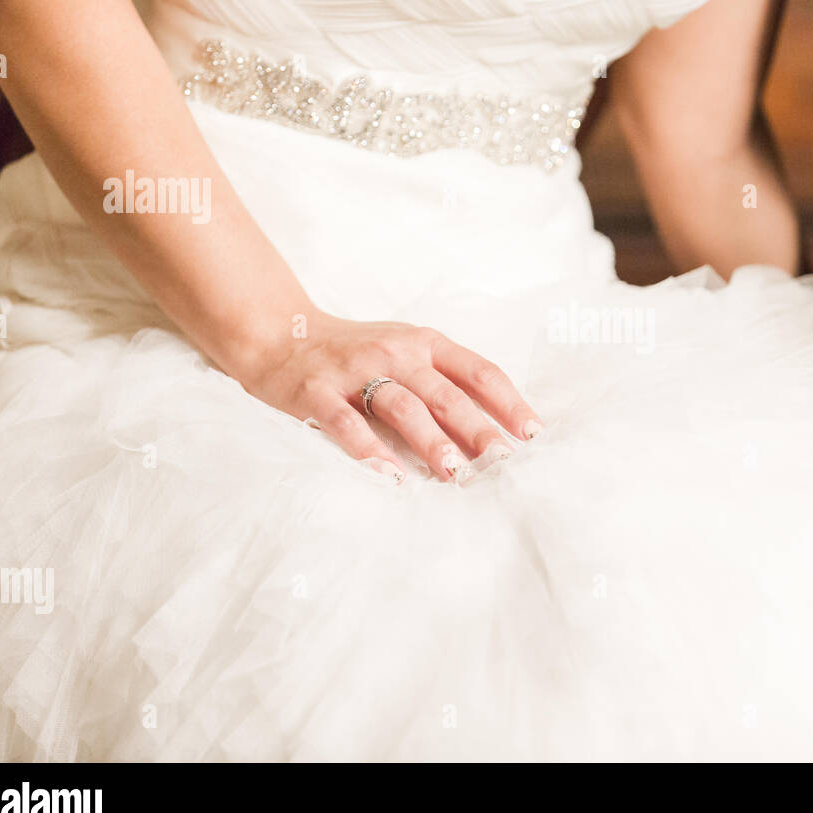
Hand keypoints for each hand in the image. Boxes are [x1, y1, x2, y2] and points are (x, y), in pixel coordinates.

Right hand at [239, 311, 541, 483]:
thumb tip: (494, 432)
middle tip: (501, 463)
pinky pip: (347, 423)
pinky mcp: (317, 392)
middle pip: (445, 394)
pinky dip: (370, 450)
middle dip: (477, 430)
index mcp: (424, 343)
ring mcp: (355, 371)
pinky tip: (390, 477)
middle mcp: (395, 352)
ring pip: (402, 407)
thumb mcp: (405, 353)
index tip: (533, 434)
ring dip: (430, 441)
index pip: (478, 371)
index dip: (508, 402)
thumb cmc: (355, 354)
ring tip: (454, 473)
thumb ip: (443, 384)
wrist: (280, 335)